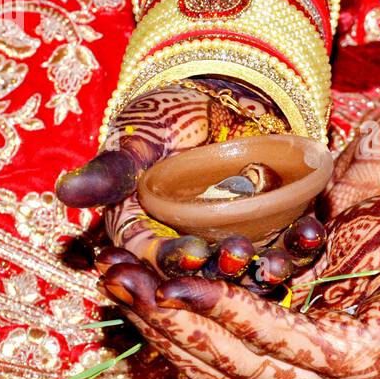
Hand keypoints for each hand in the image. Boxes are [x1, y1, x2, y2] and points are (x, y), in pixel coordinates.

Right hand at [55, 80, 323, 284]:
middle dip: (221, 271)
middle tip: (237, 258)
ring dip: (265, 270)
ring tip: (277, 262)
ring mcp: (235, 250)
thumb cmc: (164, 121)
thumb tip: (67, 190)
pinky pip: (289, 248)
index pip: (153, 260)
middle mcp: (190, 256)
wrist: (216, 103)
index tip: (186, 255)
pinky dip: (301, 243)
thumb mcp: (136, 139)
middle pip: (204, 275)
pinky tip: (313, 231)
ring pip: (249, 273)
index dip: (168, 260)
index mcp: (147, 242)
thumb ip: (111, 169)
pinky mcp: (274, 237)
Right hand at [96, 189, 379, 378]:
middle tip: (109, 277)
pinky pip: (282, 343)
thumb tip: (224, 223)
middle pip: (217, 356)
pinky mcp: (361, 362)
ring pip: (240, 358)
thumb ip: (283, 242)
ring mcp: (340, 375)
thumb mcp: (338, 229)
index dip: (167, 310)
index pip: (223, 340)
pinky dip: (236, 316)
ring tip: (135, 283)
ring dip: (182, 321)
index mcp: (311, 344)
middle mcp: (319, 373)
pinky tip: (196, 288)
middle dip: (157, 318)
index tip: (120, 271)